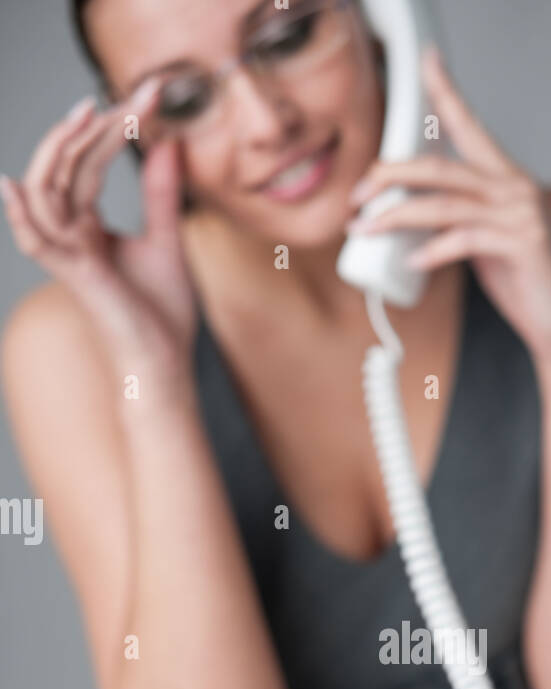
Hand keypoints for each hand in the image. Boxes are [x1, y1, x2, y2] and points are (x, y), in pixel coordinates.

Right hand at [0, 83, 196, 381]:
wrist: (164, 362)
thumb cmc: (161, 313)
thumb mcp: (166, 239)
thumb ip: (160, 194)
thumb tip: (168, 142)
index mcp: (87, 224)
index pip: (86, 162)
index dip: (111, 126)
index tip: (147, 96)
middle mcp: (70, 234)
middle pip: (65, 166)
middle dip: (92, 127)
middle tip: (127, 98)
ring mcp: (68, 254)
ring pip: (44, 190)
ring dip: (61, 149)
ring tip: (88, 114)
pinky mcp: (74, 275)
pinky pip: (36, 241)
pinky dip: (22, 215)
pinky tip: (13, 187)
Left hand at [347, 47, 550, 367]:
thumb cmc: (523, 283)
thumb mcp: (484, 242)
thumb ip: (457, 219)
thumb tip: (406, 216)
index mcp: (505, 179)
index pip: (469, 126)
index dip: (447, 91)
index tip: (428, 59)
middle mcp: (515, 187)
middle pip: (440, 166)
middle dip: (391, 175)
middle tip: (358, 194)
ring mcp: (521, 214)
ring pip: (444, 203)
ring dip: (396, 216)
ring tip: (366, 229)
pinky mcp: (523, 245)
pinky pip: (464, 239)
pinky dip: (432, 251)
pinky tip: (412, 263)